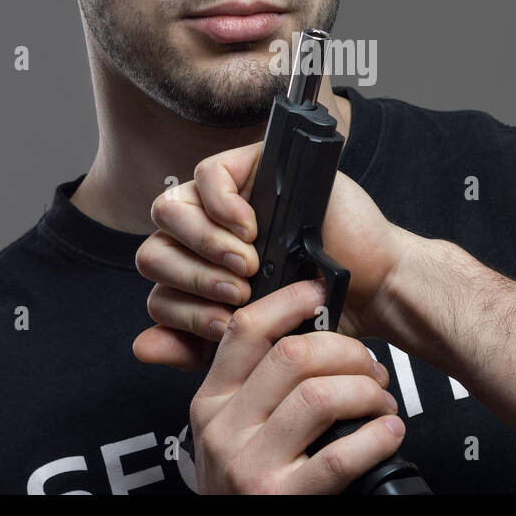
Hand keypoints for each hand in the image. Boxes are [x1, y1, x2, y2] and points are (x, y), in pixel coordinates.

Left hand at [132, 139, 413, 369]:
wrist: (372, 287)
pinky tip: (249, 226)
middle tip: (239, 292)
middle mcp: (204, 237)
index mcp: (199, 277)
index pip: (157, 290)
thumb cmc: (319, 312)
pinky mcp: (249, 168)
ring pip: (169, 210)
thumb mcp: (252, 344)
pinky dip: (220, 203)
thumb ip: (198, 347)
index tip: (225, 325)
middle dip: (193, 278)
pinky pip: (208, 174)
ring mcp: (224, 200)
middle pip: (154, 250)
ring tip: (247, 262)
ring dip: (204, 243)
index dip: (182, 311)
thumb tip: (143, 347)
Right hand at [189, 277, 405, 493]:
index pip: (246, 331)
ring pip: (319, 396)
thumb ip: (253, 387)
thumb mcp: (230, 432)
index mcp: (210, 403)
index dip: (290, 301)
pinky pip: (340, 454)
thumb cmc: (247, 485)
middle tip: (370, 367)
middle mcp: (224, 430)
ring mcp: (250, 466)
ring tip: (381, 403)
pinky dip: (376, 436)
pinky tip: (388, 433)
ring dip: (365, 392)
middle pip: (293, 356)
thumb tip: (305, 331)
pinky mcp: (281, 498)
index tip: (322, 292)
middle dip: (346, 351)